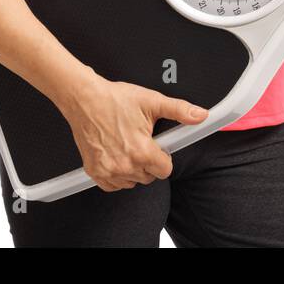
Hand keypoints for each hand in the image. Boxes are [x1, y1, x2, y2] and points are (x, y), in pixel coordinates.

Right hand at [59, 70, 208, 191]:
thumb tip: (200, 114)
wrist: (84, 98)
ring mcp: (108, 170)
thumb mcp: (151, 101)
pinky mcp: (94, 171)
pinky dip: (117, 175)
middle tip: (139, 142)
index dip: (164, 157)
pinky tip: (116, 156)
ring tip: (126, 146)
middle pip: (149, 177)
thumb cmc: (113, 99)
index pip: (165, 170)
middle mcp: (125, 165)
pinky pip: (113, 185)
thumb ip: (179, 110)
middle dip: (148, 162)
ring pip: (132, 182)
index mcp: (142, 151)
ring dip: (133, 169)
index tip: (157, 147)